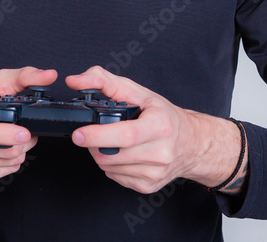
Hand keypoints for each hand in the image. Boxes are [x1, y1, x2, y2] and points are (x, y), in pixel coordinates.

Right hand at [0, 67, 56, 181]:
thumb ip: (24, 76)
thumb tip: (49, 76)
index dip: (5, 134)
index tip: (25, 133)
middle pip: (2, 151)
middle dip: (23, 141)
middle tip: (25, 130)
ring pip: (7, 163)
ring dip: (19, 151)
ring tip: (14, 138)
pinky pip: (4, 172)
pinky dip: (11, 162)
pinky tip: (5, 149)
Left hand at [66, 66, 245, 194]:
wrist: (191, 143)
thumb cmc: (163, 115)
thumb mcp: (139, 91)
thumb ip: (104, 81)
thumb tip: (74, 81)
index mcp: (161, 125)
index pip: (126, 135)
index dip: (99, 135)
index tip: (79, 134)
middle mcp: (161, 152)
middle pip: (112, 154)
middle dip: (94, 144)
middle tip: (92, 133)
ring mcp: (155, 173)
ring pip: (109, 167)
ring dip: (100, 154)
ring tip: (110, 141)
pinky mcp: (148, 186)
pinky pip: (115, 177)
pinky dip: (111, 165)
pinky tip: (121, 154)